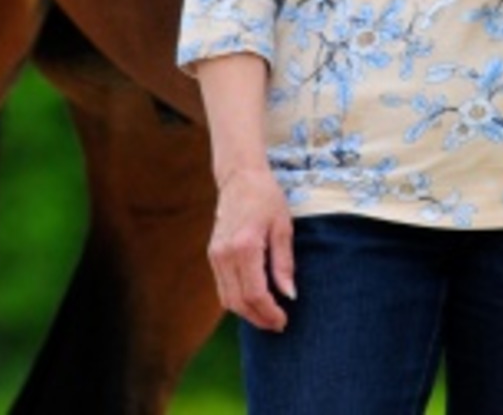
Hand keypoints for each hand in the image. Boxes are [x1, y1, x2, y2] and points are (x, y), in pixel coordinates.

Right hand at [208, 166, 295, 331]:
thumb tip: (289, 295)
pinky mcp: (213, 255)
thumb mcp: (283, 228)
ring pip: (227, 299)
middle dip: (258, 318)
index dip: (269, 312)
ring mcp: (215, 256)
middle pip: (238, 302)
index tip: (284, 321)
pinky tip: (254, 302)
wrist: (240, 178)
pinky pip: (222, 287)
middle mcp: (225, 255)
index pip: (255, 293)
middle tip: (278, 325)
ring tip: (268, 317)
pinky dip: (237, 300)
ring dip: (247, 313)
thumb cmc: (267, 198)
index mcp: (244, 247)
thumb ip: (284, 264)